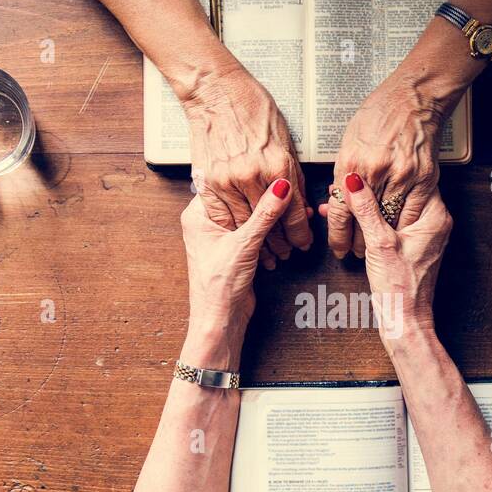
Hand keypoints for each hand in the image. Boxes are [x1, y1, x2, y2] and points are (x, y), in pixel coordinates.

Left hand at [180, 177, 292, 367]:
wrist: (221, 319)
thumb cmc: (216, 288)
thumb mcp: (243, 244)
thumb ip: (264, 215)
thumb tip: (279, 188)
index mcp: (198, 215)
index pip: (224, 184)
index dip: (249, 178)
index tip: (270, 172)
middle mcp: (209, 223)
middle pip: (241, 199)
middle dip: (267, 199)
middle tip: (288, 190)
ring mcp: (223, 236)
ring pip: (252, 216)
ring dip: (272, 217)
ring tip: (293, 209)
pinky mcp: (238, 249)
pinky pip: (257, 232)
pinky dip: (273, 231)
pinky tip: (287, 229)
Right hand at [183, 66, 311, 270]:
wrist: (215, 92)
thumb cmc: (252, 108)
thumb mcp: (284, 140)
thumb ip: (291, 175)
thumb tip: (300, 203)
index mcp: (278, 165)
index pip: (294, 213)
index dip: (300, 233)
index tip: (302, 243)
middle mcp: (254, 175)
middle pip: (270, 223)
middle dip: (281, 242)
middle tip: (286, 252)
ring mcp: (229, 180)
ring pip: (246, 224)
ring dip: (257, 241)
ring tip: (266, 251)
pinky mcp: (208, 180)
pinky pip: (222, 215)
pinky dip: (233, 228)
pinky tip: (240, 235)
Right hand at [323, 172, 452, 345]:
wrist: (405, 320)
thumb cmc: (401, 289)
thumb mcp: (380, 243)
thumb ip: (366, 210)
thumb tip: (355, 182)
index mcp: (435, 218)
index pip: (413, 180)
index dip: (387, 172)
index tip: (367, 165)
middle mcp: (433, 223)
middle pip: (400, 194)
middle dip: (371, 188)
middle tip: (348, 182)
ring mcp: (422, 234)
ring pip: (392, 208)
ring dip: (367, 205)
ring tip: (341, 198)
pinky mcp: (411, 245)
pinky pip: (390, 223)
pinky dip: (371, 219)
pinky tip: (350, 217)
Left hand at [327, 71, 444, 258]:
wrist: (413, 98)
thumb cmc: (380, 114)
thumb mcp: (350, 142)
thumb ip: (345, 173)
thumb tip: (337, 196)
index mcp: (351, 162)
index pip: (340, 211)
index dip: (338, 235)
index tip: (338, 246)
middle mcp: (375, 170)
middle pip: (364, 222)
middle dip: (357, 242)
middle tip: (354, 252)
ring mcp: (402, 174)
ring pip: (388, 220)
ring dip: (381, 237)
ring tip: (374, 246)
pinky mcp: (424, 177)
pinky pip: (412, 211)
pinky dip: (403, 225)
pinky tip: (397, 232)